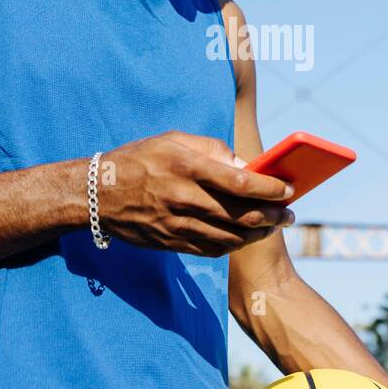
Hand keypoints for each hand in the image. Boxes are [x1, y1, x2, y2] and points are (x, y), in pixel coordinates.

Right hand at [97, 131, 294, 257]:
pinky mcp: (172, 243)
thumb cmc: (140, 159)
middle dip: (274, 216)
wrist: (98, 195)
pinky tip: (245, 236)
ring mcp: (178, 225)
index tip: (289, 190)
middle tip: (290, 214)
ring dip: (259, 233)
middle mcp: (185, 199)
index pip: (241, 184)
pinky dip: (235, 244)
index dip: (271, 189)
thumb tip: (245, 165)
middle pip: (242, 216)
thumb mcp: (173, 140)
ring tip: (274, 225)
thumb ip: (212, 149)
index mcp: (188, 168)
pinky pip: (213, 249)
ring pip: (232, 237)